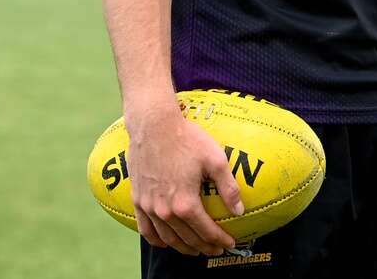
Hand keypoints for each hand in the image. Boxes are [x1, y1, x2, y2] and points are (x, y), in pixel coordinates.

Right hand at [125, 101, 244, 255]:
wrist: (154, 125)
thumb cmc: (187, 139)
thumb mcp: (215, 160)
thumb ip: (228, 188)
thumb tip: (239, 210)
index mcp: (185, 203)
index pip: (206, 231)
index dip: (220, 240)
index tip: (230, 243)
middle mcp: (165, 211)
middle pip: (187, 238)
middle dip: (204, 247)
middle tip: (215, 249)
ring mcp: (149, 207)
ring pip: (167, 239)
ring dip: (183, 248)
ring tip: (195, 250)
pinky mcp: (137, 200)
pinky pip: (145, 230)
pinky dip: (157, 240)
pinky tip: (165, 242)